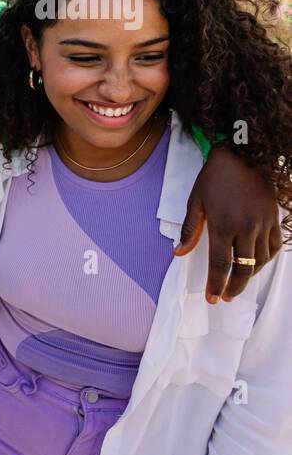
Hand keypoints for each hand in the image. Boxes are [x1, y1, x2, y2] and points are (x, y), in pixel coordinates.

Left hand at [175, 145, 280, 302]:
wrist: (244, 156)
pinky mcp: (274, 219)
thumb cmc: (215, 177)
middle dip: (234, 288)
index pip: (220, 265)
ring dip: (249, 277)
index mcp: (223, 225)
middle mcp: (246, 228)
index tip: (211, 298)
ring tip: (237, 284)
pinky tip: (256, 265)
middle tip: (225, 298)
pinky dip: (266, 260)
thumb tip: (179, 253)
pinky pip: (274, 248)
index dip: (216, 285)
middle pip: (243, 269)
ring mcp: (263, 225)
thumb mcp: (195, 201)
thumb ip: (190, 230)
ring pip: (260, 261)